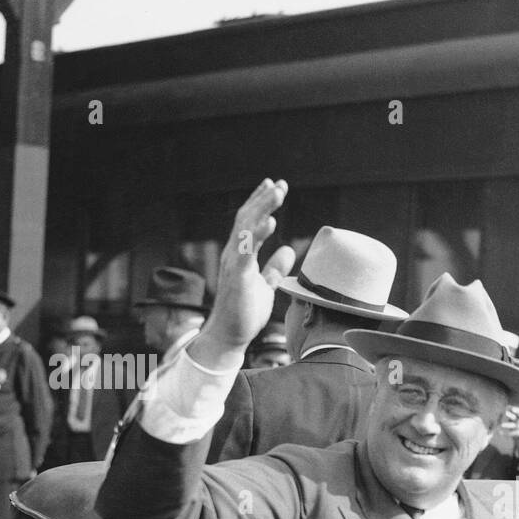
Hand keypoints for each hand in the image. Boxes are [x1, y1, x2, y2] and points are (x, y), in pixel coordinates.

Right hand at [190, 179, 296, 369]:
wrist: (229, 336)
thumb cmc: (245, 312)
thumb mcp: (265, 285)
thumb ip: (275, 268)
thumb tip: (289, 250)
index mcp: (240, 254)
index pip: (250, 222)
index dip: (261, 203)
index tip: (274, 186)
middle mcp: (234, 253)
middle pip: (247, 218)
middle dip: (264, 199)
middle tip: (280, 183)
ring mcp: (234, 263)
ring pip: (247, 227)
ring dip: (262, 208)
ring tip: (277, 192)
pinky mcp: (238, 276)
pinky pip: (247, 250)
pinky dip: (258, 234)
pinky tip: (270, 221)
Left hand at [501, 408, 518, 459]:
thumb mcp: (515, 428)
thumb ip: (511, 421)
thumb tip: (504, 413)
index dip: (516, 409)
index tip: (508, 406)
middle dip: (516, 411)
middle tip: (507, 410)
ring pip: (517, 425)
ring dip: (508, 424)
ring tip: (501, 425)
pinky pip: (517, 433)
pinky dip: (509, 433)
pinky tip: (502, 433)